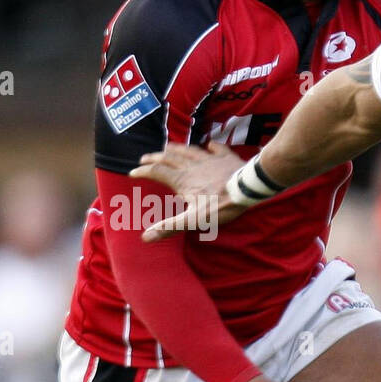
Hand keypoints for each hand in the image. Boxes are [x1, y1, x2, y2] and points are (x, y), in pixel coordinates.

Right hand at [130, 142, 247, 241]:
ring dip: (176, 148)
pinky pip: (216, 148)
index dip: (143, 172)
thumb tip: (146, 237)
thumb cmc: (221, 205)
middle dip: (155, 157)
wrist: (247, 189)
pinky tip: (209, 144)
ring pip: (188, 150)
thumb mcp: (194, 220)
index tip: (132, 173)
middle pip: (169, 158)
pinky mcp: (226, 157)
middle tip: (145, 157)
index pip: (157, 172)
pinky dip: (211, 146)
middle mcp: (192, 166)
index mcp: (182, 180)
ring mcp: (210, 159)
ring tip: (168, 147)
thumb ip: (170, 227)